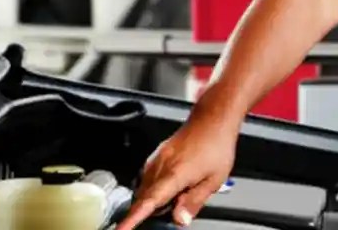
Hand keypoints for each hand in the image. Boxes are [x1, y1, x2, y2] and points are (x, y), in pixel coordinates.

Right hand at [116, 111, 238, 228]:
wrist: (213, 119)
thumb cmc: (217, 146)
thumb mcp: (214, 179)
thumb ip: (194, 201)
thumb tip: (180, 220)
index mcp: (174, 175)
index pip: (149, 203)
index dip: (133, 219)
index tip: (121, 229)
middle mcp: (160, 167)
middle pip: (145, 199)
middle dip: (153, 211)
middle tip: (176, 208)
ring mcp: (157, 160)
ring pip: (146, 188)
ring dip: (156, 199)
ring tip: (182, 192)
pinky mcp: (158, 156)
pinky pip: (149, 177)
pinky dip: (157, 187)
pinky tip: (174, 185)